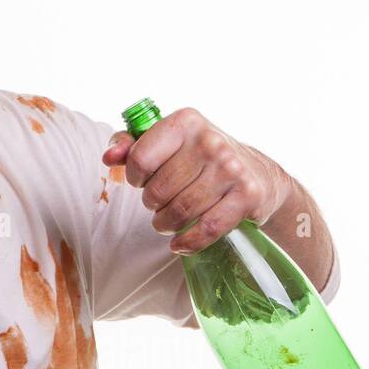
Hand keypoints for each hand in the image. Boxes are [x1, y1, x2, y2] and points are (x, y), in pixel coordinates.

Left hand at [102, 107, 290, 254]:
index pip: (140, 159)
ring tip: (167, 223)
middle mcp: (210, 142)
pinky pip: (208, 228)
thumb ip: (132, 145)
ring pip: (181, 211)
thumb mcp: (169, 142)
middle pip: (159, 190)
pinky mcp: (248, 195)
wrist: (260, 173)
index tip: (141, 182)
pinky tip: (180, 245)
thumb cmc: (202, 158)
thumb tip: (109, 157)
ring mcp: (231, 169)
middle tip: (158, 205)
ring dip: (167, 224)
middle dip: (152, 204)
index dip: (134, 178)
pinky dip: (190, 242)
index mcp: (185, 123)